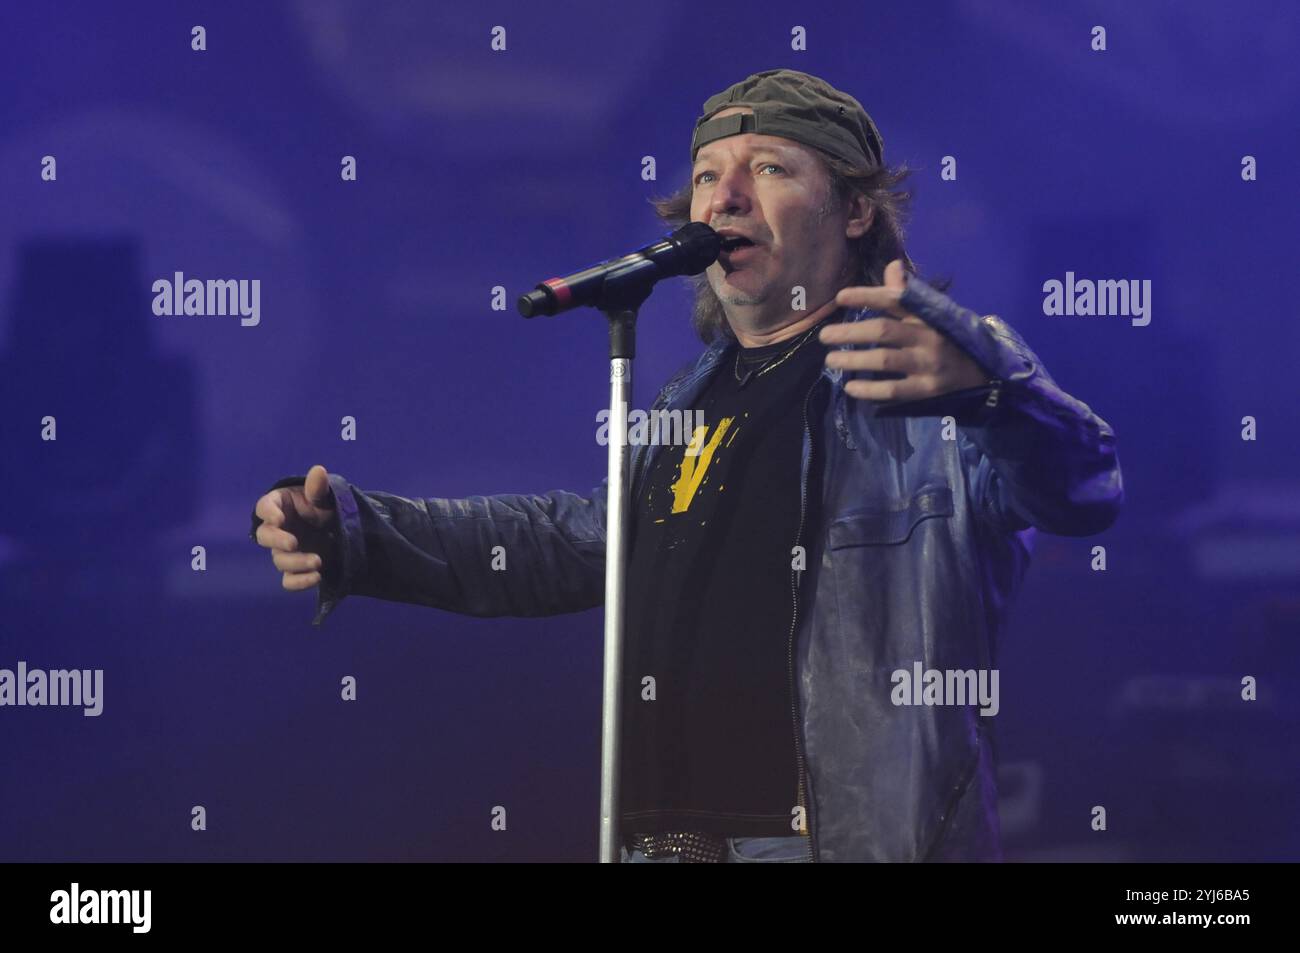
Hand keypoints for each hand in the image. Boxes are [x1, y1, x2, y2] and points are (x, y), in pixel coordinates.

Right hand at [254, 464, 337, 590]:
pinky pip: (289, 580)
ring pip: (279, 560)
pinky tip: (317, 577)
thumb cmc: (324, 506)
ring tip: (318, 561)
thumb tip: (318, 471)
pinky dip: (299, 582)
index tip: (279, 518)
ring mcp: (284, 551)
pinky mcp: (295, 569)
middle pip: (265, 537)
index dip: (268, 513)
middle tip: (294, 543)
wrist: (337, 527)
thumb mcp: (325, 496)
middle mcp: (277, 529)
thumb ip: (319, 488)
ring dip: (295, 563)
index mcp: (280, 506)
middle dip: (277, 540)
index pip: (265, 507)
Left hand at [819, 259, 989, 403]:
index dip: (866, 296)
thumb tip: (892, 266)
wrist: (985, 372)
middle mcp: (927, 336)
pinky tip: (851, 388)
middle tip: (824, 336)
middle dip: (850, 332)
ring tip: (830, 360)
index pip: (894, 300)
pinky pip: (893, 390)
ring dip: (853, 360)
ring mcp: (927, 364)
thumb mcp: (937, 313)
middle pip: (883, 330)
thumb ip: (910, 294)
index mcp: (928, 315)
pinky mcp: (927, 389)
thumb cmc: (951, 339)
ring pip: (883, 360)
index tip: (840, 297)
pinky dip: (869, 390)